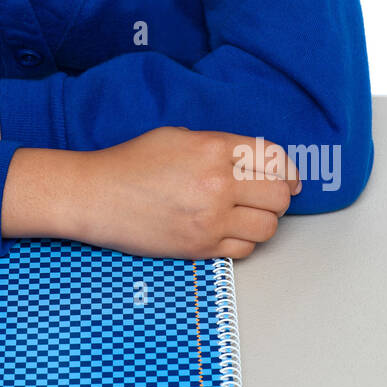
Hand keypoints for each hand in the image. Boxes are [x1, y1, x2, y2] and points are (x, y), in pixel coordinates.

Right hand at [66, 126, 299, 258]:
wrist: (96, 196)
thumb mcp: (178, 137)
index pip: (275, 160)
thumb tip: (254, 162)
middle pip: (279, 196)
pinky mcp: (201, 247)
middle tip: (265, 197)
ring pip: (268, 227)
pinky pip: (245, 250)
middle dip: (278, 196)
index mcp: (214, 149)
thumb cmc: (131, 163)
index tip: (290, 178)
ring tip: (244, 215)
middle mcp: (218, 184)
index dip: (289, 171)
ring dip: (262, 221)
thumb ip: (219, 147)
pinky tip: (226, 231)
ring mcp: (211, 220)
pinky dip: (243, 242)